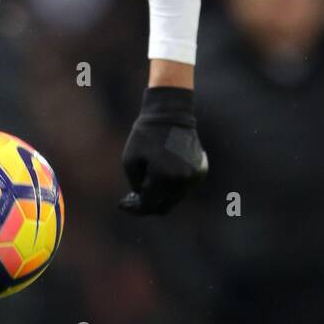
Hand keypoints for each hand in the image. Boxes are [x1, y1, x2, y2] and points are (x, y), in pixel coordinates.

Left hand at [119, 85, 207, 215]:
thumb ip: (135, 185)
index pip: (149, 205)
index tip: (123, 204)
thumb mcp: (129, 160)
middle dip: (148, 205)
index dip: (134, 208)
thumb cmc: (145, 136)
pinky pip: (184, 188)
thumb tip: (143, 200)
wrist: (170, 114)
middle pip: (164, 207)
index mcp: (163, 176)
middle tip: (134, 198)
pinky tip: (162, 173)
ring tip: (147, 183)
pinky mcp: (200, 171)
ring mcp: (194, 176)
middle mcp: (182, 179)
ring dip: (161, 196)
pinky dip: (172, 186)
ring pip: (175, 199)